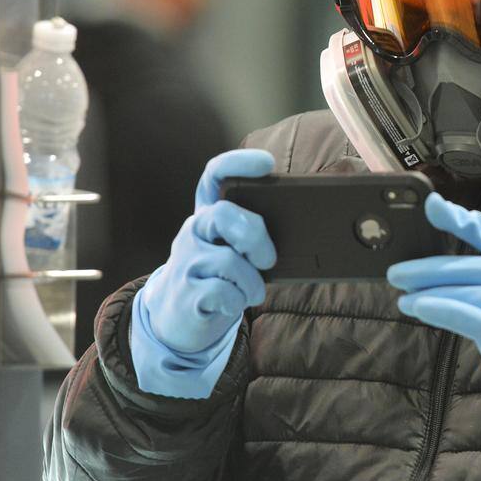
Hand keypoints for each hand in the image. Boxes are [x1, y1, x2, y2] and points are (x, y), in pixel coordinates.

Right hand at [131, 150, 275, 397]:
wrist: (178, 318)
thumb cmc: (221, 276)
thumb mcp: (235, 249)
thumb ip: (254, 236)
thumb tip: (302, 234)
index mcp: (210, 213)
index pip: (215, 174)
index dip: (238, 163)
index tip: (266, 163)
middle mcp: (194, 229)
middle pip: (224, 214)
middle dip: (255, 237)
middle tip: (268, 260)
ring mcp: (186, 260)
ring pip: (228, 261)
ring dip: (251, 283)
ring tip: (251, 291)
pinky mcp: (186, 293)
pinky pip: (223, 293)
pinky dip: (237, 301)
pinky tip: (232, 303)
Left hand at [388, 193, 480, 470]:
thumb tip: (434, 266)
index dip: (460, 220)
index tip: (432, 205)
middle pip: (472, 267)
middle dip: (429, 269)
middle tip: (397, 272)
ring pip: (468, 294)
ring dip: (429, 294)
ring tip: (403, 296)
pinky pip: (472, 320)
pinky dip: (443, 311)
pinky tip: (421, 307)